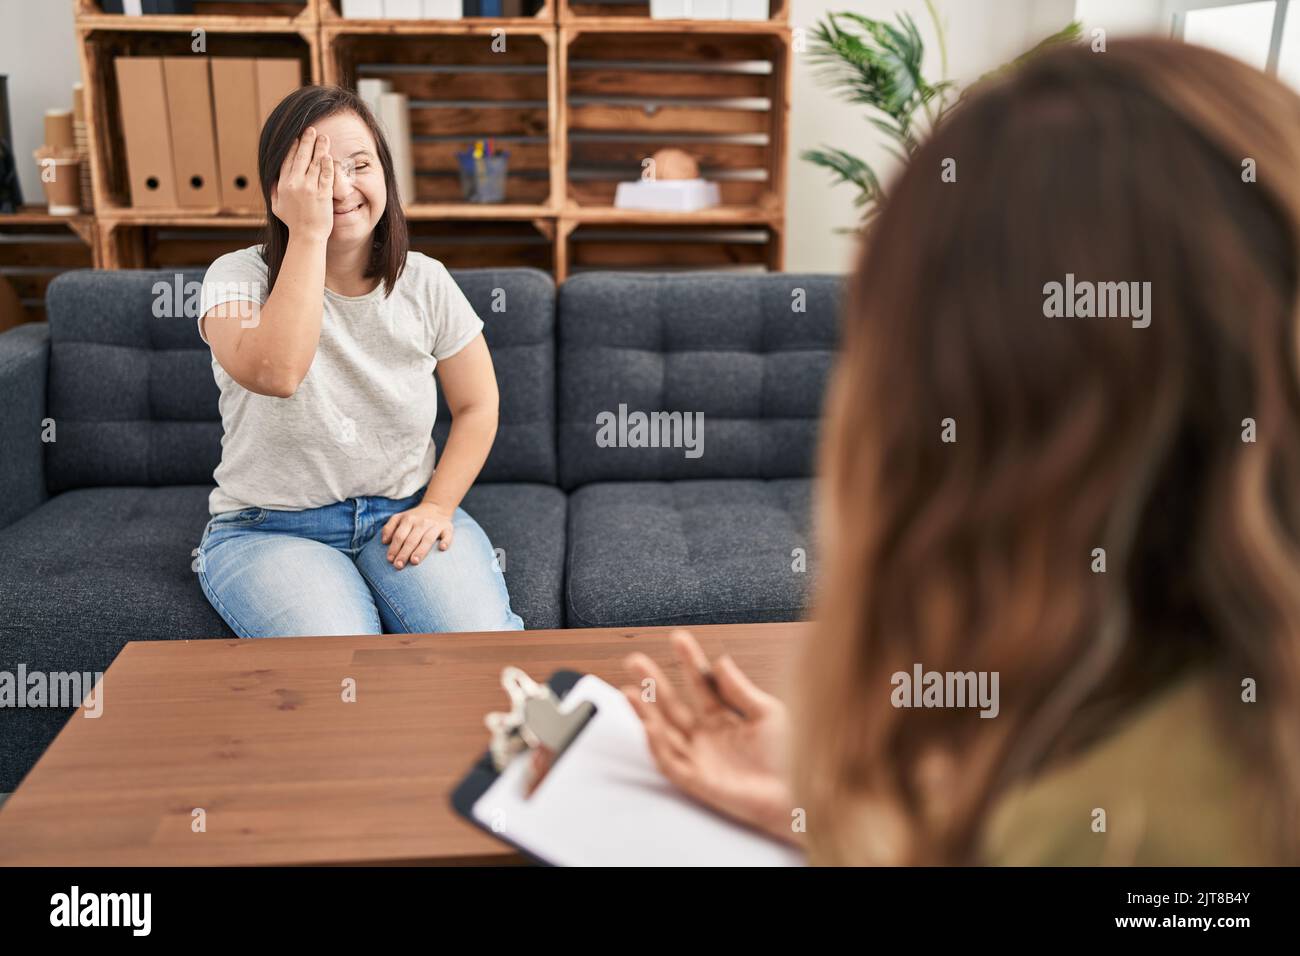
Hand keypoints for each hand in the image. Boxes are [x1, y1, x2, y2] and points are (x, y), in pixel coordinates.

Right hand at [270, 127, 333, 240]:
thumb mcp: (277, 207)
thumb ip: (274, 190)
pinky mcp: (323, 194)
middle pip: (301, 157)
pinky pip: (326, 175)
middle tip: (312, 130)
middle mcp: (295, 184)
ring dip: (320, 148)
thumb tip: (272, 179)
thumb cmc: (293, 223)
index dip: (293, 147)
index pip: (288, 161)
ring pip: (315, 163)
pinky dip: (328, 164)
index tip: (297, 137)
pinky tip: (329, 155)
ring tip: (324, 138)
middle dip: (307, 141)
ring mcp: (310, 188)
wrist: (307, 236)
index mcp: (283, 185)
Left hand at [380, 502, 454, 569]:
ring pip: (427, 539)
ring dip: (421, 550)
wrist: (436, 507)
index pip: (399, 536)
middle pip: (411, 539)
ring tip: (414, 561)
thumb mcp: (399, 518)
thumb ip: (389, 528)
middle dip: (404, 553)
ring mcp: (435, 525)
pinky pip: (447, 535)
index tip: (390, 560)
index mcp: (408, 520)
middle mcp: (421, 522)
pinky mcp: (447, 528)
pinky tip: (442, 548)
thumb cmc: (414, 518)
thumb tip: (384, 541)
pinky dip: (445, 541)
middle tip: (398, 566)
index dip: (394, 548)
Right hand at [622, 629, 798, 844]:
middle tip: (635, 660)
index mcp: (725, 718)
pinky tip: (650, 725)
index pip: (700, 685)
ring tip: (630, 689)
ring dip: (645, 713)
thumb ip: (740, 690)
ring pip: (664, 733)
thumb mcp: (767, 713)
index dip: (689, 662)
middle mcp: (708, 736)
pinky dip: (658, 745)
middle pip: (672, 706)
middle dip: (653, 683)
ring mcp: (701, 758)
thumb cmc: (792, 756)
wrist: (802, 792)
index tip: (678, 638)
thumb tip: (720, 661)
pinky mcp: (700, 781)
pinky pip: (671, 763)